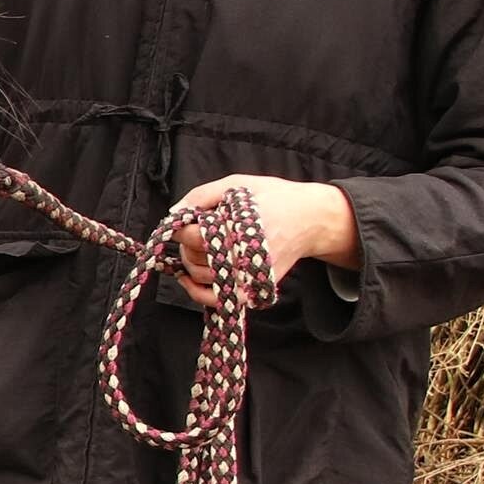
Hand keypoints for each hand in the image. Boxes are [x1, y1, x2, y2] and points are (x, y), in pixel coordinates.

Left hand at [168, 175, 358, 308]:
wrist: (309, 219)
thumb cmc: (273, 197)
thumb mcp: (236, 183)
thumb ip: (201, 195)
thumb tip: (174, 213)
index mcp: (238, 228)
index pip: (193, 237)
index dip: (180, 229)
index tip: (181, 222)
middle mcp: (244, 257)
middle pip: (195, 259)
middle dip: (187, 244)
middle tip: (196, 230)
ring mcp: (249, 276)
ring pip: (202, 279)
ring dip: (191, 263)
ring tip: (199, 247)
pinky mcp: (254, 289)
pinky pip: (218, 300)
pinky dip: (199, 293)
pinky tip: (188, 279)